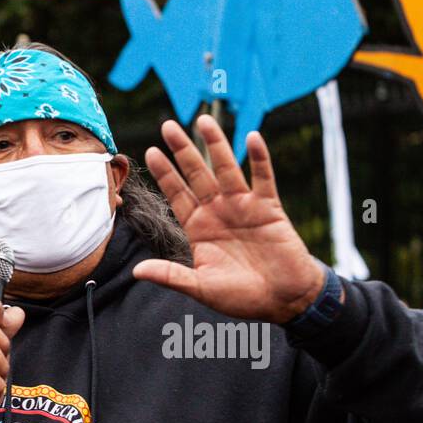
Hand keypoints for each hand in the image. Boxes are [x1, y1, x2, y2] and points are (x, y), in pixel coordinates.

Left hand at [134, 115, 327, 323]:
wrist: (284, 301)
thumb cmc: (242, 297)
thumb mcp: (202, 287)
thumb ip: (171, 276)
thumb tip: (137, 272)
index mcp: (199, 227)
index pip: (177, 194)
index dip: (164, 174)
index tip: (150, 152)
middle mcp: (218, 211)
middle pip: (196, 174)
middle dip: (182, 150)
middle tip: (168, 126)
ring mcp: (243, 206)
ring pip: (226, 169)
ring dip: (216, 144)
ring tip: (203, 121)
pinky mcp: (269, 207)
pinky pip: (263, 178)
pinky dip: (259, 158)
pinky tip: (251, 137)